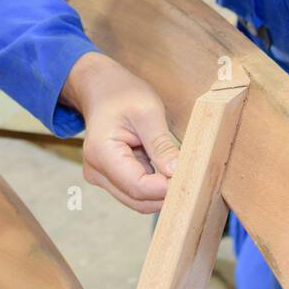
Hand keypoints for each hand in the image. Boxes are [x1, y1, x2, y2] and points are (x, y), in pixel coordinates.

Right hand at [61, 51, 179, 213]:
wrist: (102, 89)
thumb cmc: (122, 94)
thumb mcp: (148, 112)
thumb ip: (161, 145)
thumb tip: (177, 173)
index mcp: (101, 153)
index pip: (138, 186)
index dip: (165, 188)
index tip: (190, 178)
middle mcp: (96, 170)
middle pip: (137, 199)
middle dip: (165, 194)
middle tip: (192, 178)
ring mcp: (101, 176)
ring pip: (138, 200)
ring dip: (161, 191)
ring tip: (179, 172)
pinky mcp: (110, 177)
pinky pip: (136, 191)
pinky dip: (154, 186)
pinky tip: (166, 169)